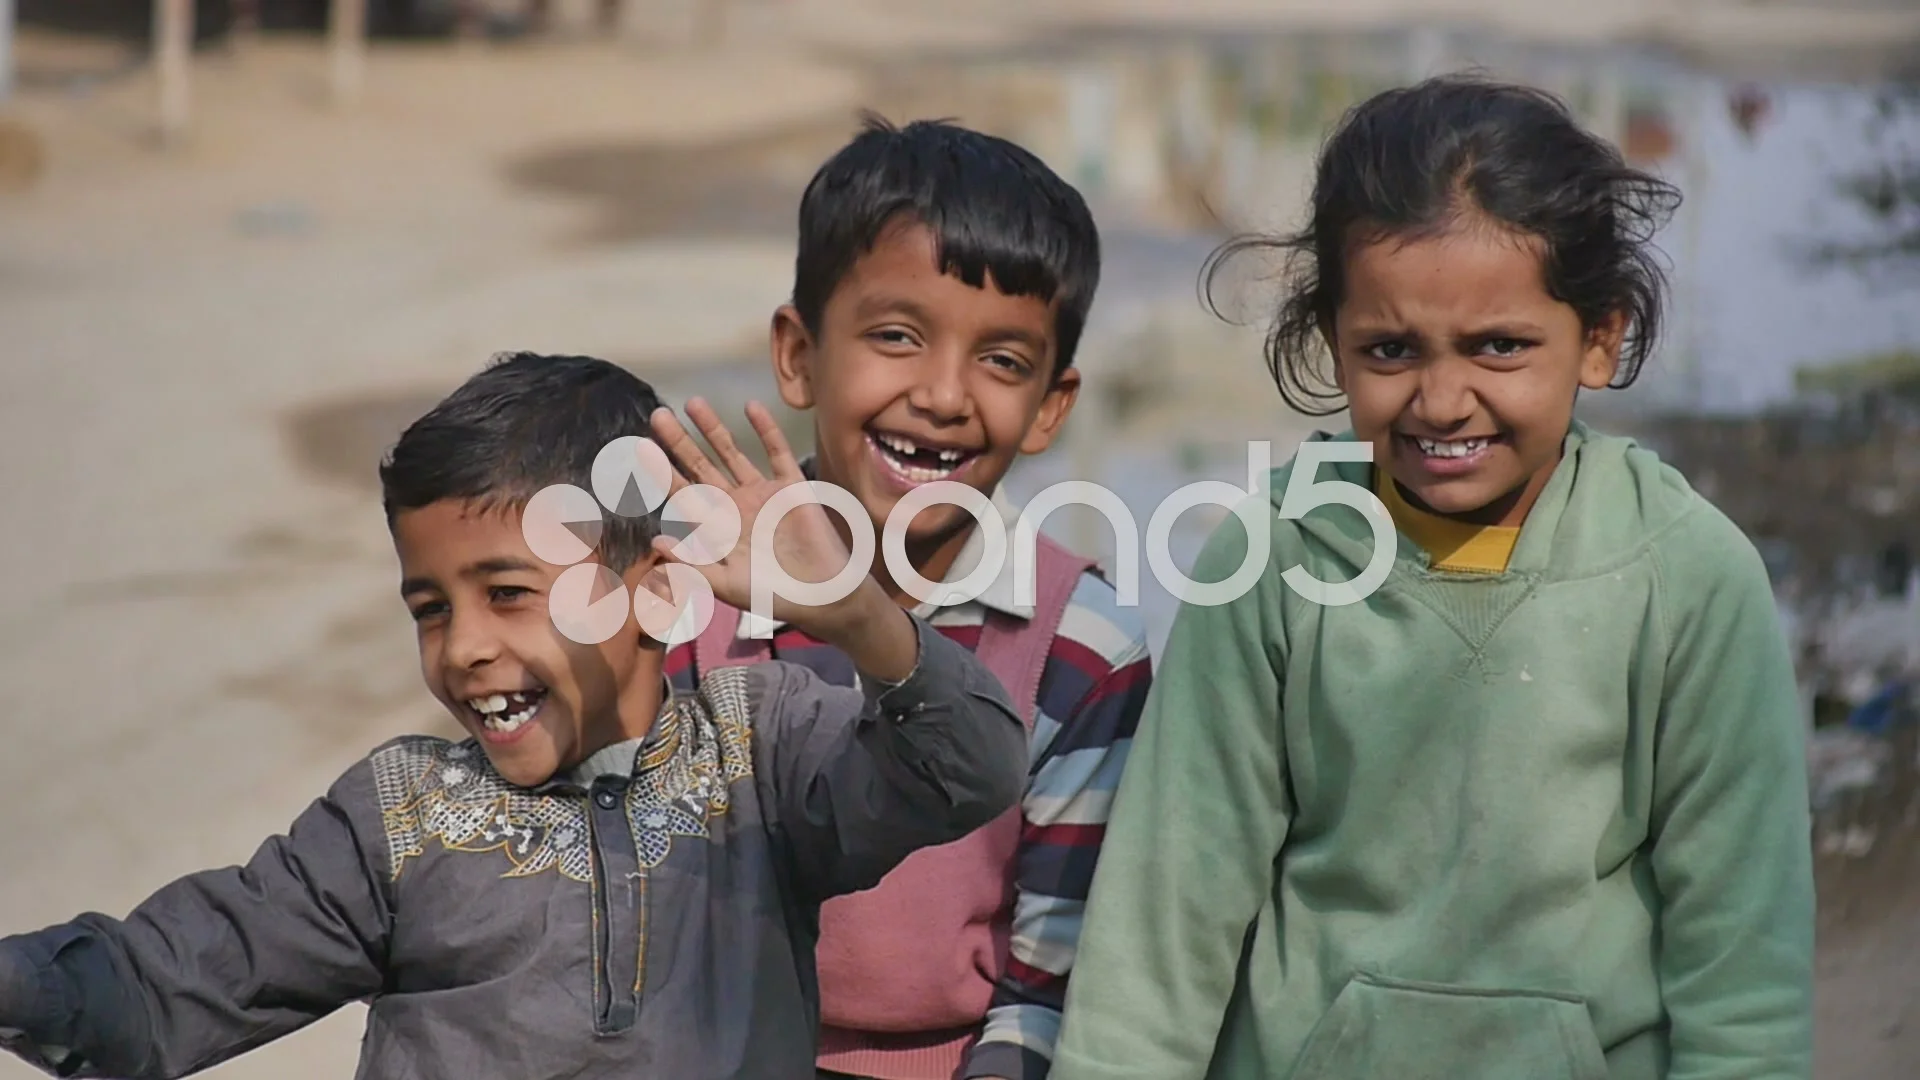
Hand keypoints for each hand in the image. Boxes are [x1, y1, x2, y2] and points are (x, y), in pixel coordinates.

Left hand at [646, 399, 897, 652]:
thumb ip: (693, 565)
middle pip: (701, 467)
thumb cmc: (775, 596)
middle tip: (657, 415)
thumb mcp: (727, 584)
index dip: (662, 473)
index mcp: (717, 528)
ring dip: (713, 429)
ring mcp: (763, 493)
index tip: (640, 450)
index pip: (683, 495)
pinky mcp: (792, 486)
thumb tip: (655, 542)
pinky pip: (776, 452)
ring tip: (693, 403)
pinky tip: (750, 407)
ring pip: (733, 453)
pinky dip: (765, 430)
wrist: (823, 596)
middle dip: (679, 443)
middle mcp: (735, 506)